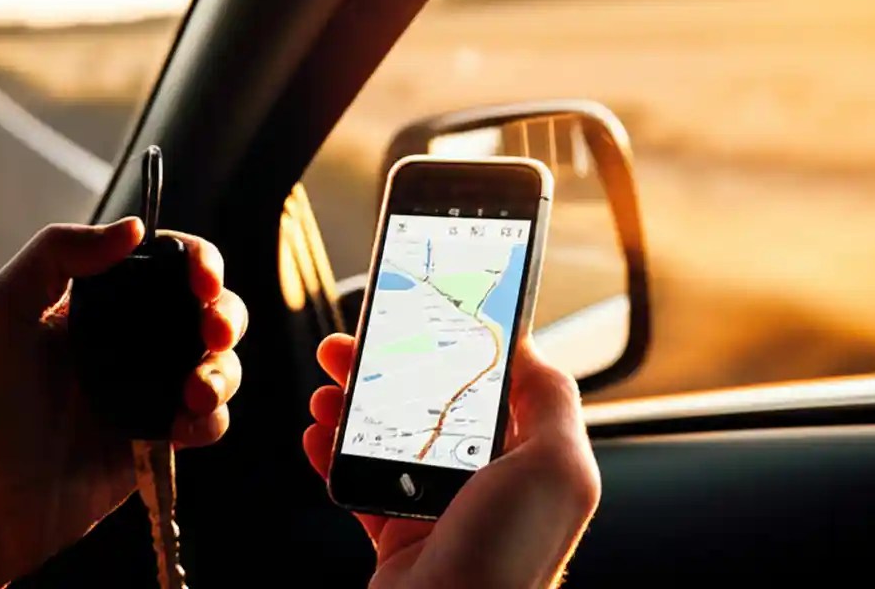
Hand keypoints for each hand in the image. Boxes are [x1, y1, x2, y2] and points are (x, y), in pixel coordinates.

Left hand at [0, 219, 246, 588]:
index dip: (197, 263)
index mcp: (95, 306)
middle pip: (207, 311)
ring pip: (219, 364)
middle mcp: (127, 344)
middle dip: (226, 315)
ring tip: (196, 393)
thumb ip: (56, 252)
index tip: (202, 279)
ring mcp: (146, 392)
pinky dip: (211, 420)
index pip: (164, 266)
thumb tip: (135, 227)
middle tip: (214, 333)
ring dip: (223, 372)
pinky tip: (184, 429)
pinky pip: (210, 420)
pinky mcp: (158, 440)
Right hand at [303, 333, 600, 588]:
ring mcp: (442, 511)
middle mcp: (492, 485)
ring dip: (354, 407)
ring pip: (392, 438)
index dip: (461, 347)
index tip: (427, 315)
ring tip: (327, 389)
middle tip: (355, 345)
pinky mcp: (399, 536)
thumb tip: (532, 348)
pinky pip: (361, 483)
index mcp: (535, 462)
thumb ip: (553, 399)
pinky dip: (334, 454)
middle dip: (393, 369)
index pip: (500, 384)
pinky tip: (317, 434)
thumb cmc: (505, 559)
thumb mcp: (556, 466)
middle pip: (436, 403)